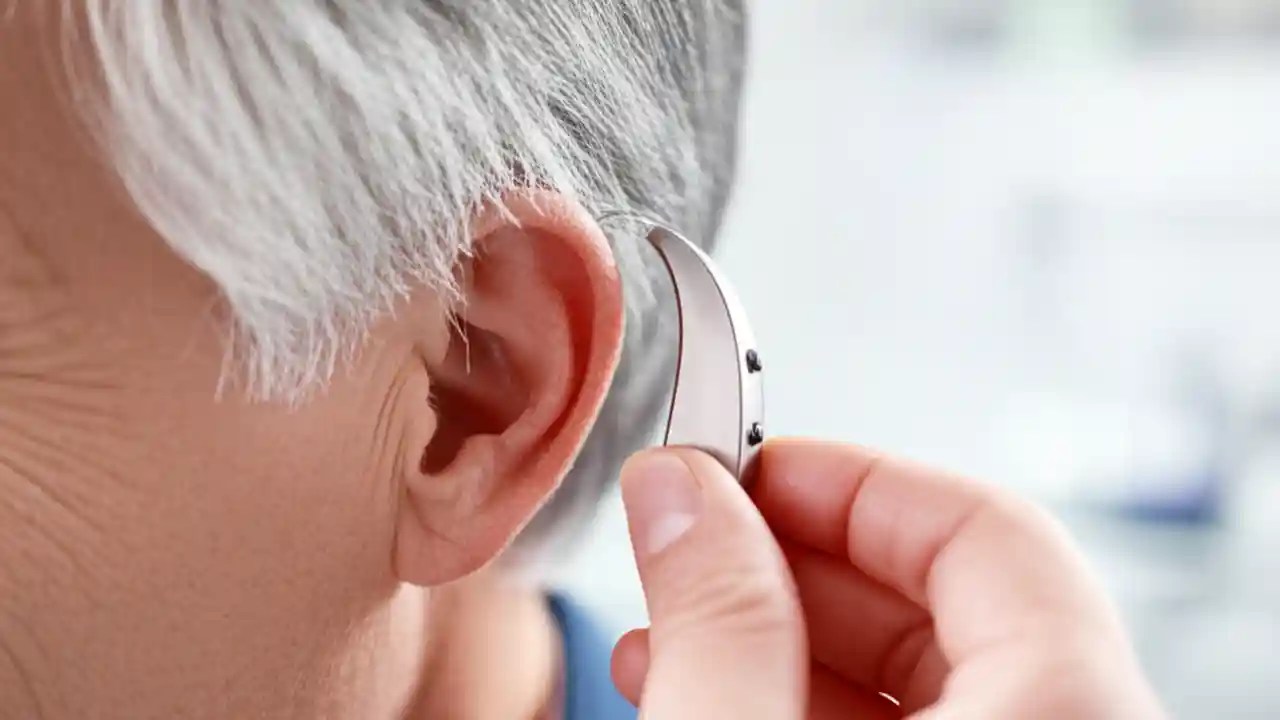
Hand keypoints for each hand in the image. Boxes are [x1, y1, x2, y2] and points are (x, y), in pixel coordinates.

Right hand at [611, 441, 1163, 718]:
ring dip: (780, 635)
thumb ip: (722, 621)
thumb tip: (676, 494)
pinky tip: (702, 691)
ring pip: (921, 677)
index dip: (846, 481)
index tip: (738, 469)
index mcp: (1065, 713)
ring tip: (669, 629)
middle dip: (791, 559)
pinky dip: (801, 703)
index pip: (981, 527)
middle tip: (688, 543)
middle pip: (946, 598)